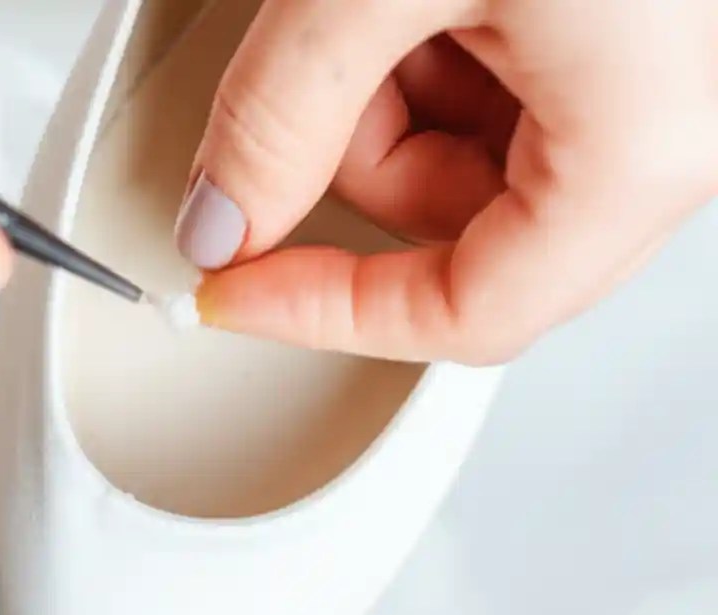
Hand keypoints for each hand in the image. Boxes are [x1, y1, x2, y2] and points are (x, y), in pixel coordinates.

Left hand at [178, 0, 717, 363]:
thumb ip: (279, 116)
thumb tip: (223, 218)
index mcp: (643, 144)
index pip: (474, 310)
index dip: (332, 314)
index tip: (232, 293)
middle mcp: (665, 122)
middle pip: (466, 231)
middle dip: (354, 163)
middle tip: (300, 79)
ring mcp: (642, 73)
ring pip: (469, 156)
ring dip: (379, 93)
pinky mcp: (611, 27)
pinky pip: (492, 83)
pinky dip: (418, 44)